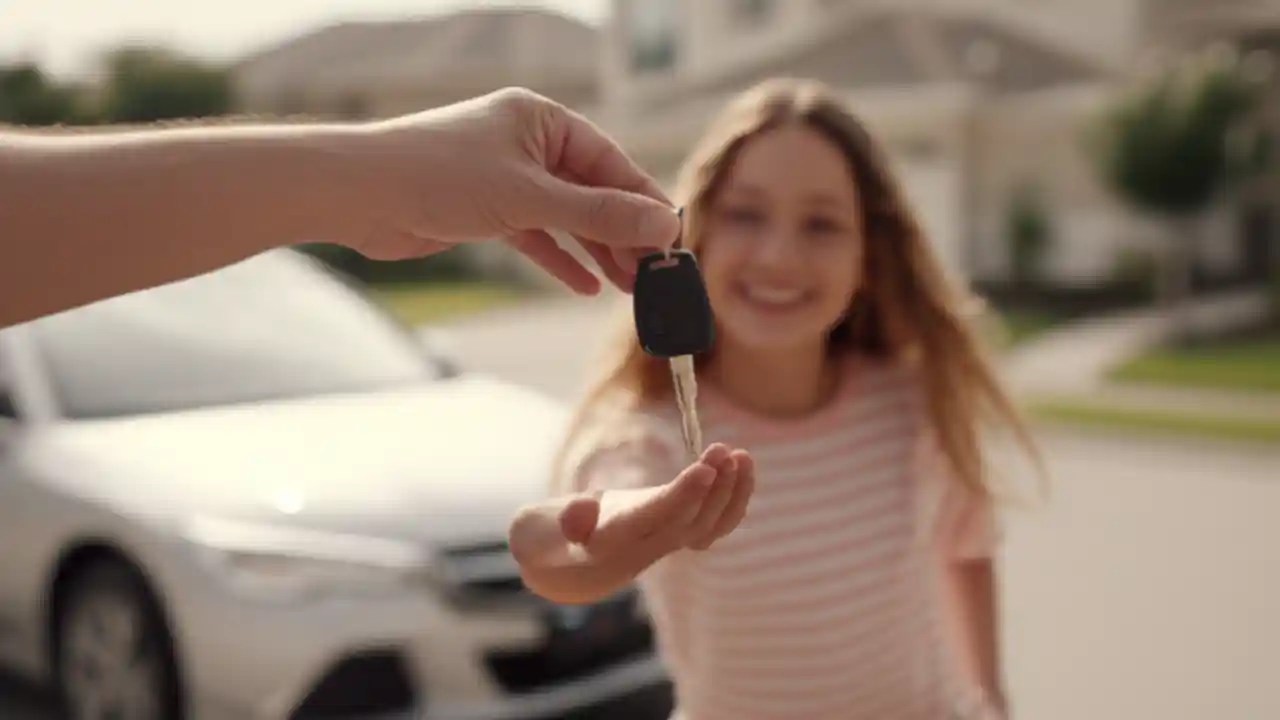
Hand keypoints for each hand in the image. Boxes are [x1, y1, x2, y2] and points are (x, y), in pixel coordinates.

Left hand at [340, 87, 680, 293]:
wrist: (358, 194)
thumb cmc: (439, 176)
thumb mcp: (531, 198)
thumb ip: (599, 215)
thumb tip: (663, 226)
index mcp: (543, 120)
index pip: (610, 164)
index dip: (643, 205)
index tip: (672, 242)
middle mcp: (528, 144)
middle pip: (591, 193)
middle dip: (622, 235)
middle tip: (655, 277)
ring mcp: (507, 178)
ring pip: (566, 219)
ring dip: (597, 253)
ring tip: (629, 289)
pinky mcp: (486, 212)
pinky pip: (536, 237)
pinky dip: (559, 260)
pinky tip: (585, 287)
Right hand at [557, 444, 754, 592]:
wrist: (567, 567)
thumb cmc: (548, 538)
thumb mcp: (537, 532)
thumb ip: (557, 522)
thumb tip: (582, 510)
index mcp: (612, 541)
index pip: (654, 519)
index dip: (682, 496)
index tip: (705, 469)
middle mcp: (645, 547)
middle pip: (689, 523)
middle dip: (712, 488)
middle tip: (725, 449)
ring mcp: (665, 543)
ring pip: (708, 527)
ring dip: (730, 493)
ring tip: (740, 455)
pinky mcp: (677, 533)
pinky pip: (715, 525)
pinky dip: (734, 499)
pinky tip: (742, 467)